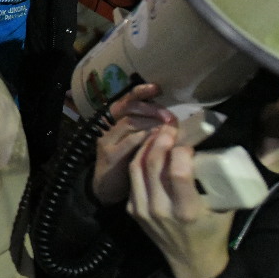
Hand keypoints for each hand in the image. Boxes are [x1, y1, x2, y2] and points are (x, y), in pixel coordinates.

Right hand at [93, 83, 174, 204]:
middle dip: (151, 108)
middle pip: (129, 108)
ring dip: (152, 122)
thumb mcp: (136, 144)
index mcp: (115, 121)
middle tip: (169, 116)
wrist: (105, 189)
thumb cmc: (126, 164)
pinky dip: (146, 138)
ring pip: (130, 123)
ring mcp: (108, 140)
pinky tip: (159, 141)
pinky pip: (130, 142)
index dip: (140, 92)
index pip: (126, 100)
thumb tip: (173, 122)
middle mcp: (109, 127)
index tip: (157, 88)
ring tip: (168, 127)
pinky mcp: (110, 155)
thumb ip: (148, 131)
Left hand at [126, 126, 234, 277]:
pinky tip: (149, 149)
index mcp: (187, 211)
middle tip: (170, 128)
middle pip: (154, 165)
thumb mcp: (224, 208)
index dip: (181, 151)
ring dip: (147, 146)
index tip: (188, 142)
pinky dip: (139, 160)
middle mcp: (161, 210)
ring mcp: (143, 211)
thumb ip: (219, 180)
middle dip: (161, 140)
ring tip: (158, 133)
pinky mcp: (133, 211)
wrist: (191, 261)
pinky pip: (132, 178)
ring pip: (137, 168)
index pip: (178, 172)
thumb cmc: (213, 232)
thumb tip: (219, 146)